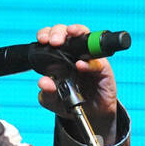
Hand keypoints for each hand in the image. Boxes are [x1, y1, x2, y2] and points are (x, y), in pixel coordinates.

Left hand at [33, 23, 118, 142]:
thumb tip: (43, 82)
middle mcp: (74, 54)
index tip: (42, 40)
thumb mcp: (52, 100)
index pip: (51, 37)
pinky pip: (98, 62)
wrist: (89, 114)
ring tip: (70, 35)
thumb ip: (46, 92)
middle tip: (54, 41)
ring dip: (78, 33)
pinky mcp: (103, 69)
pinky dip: (89, 63)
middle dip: (59, 31)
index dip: (46, 34)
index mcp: (58, 57)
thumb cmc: (70, 102)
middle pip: (67, 32)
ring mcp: (89, 59)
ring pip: (86, 38)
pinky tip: (80, 65)